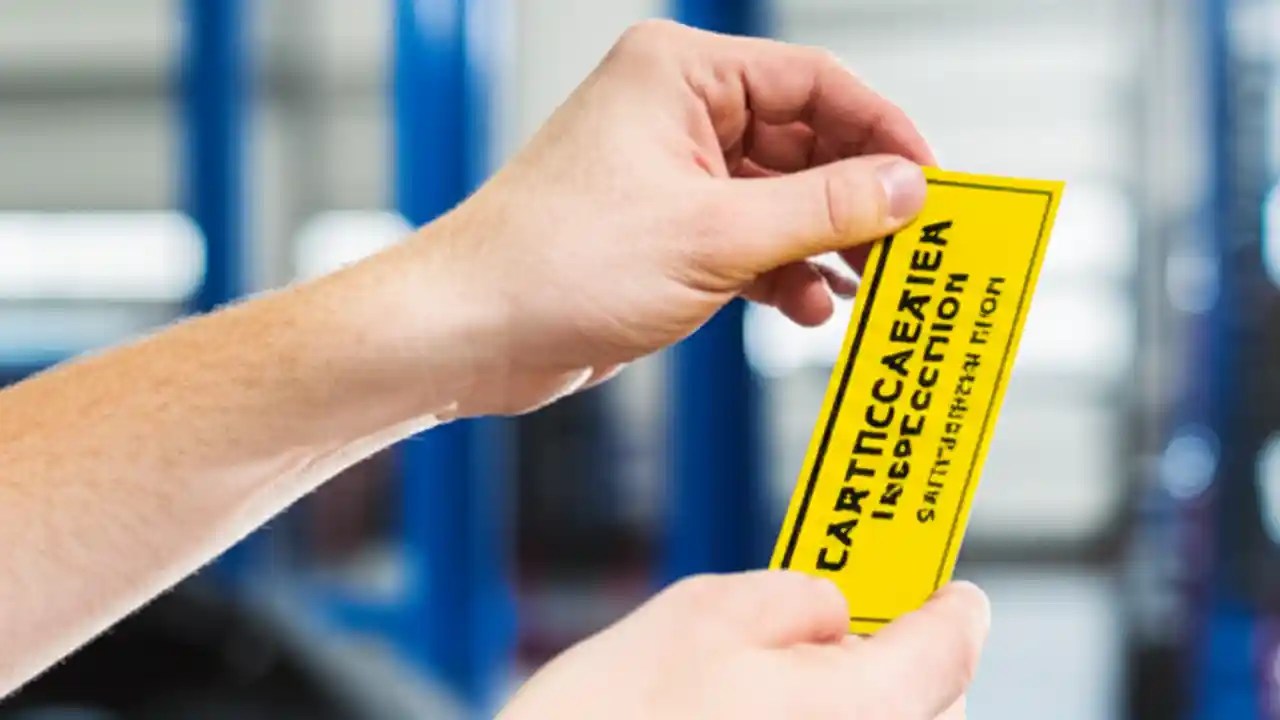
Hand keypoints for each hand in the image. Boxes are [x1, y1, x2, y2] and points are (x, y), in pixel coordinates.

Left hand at [401, 19, 932, 414]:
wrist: (472, 332)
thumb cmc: (559, 262)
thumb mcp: (716, 236)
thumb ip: (823, 209)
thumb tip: (907, 188)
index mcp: (680, 75)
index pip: (815, 84)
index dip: (883, 132)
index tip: (931, 184)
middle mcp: (676, 113)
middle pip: (803, 141)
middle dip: (857, 199)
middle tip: (910, 247)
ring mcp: (670, 174)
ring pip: (779, 197)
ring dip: (823, 244)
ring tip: (867, 288)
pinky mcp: (664, 231)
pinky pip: (747, 239)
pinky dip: (782, 272)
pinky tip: (809, 308)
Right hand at [498, 572, 987, 719]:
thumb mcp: (699, 615)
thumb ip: (791, 597)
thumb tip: (830, 608)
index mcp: (865, 713)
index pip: (950, 648)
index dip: (952, 607)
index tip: (954, 593)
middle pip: (930, 705)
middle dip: (894, 662)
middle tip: (838, 633)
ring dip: (855, 709)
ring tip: (771, 692)